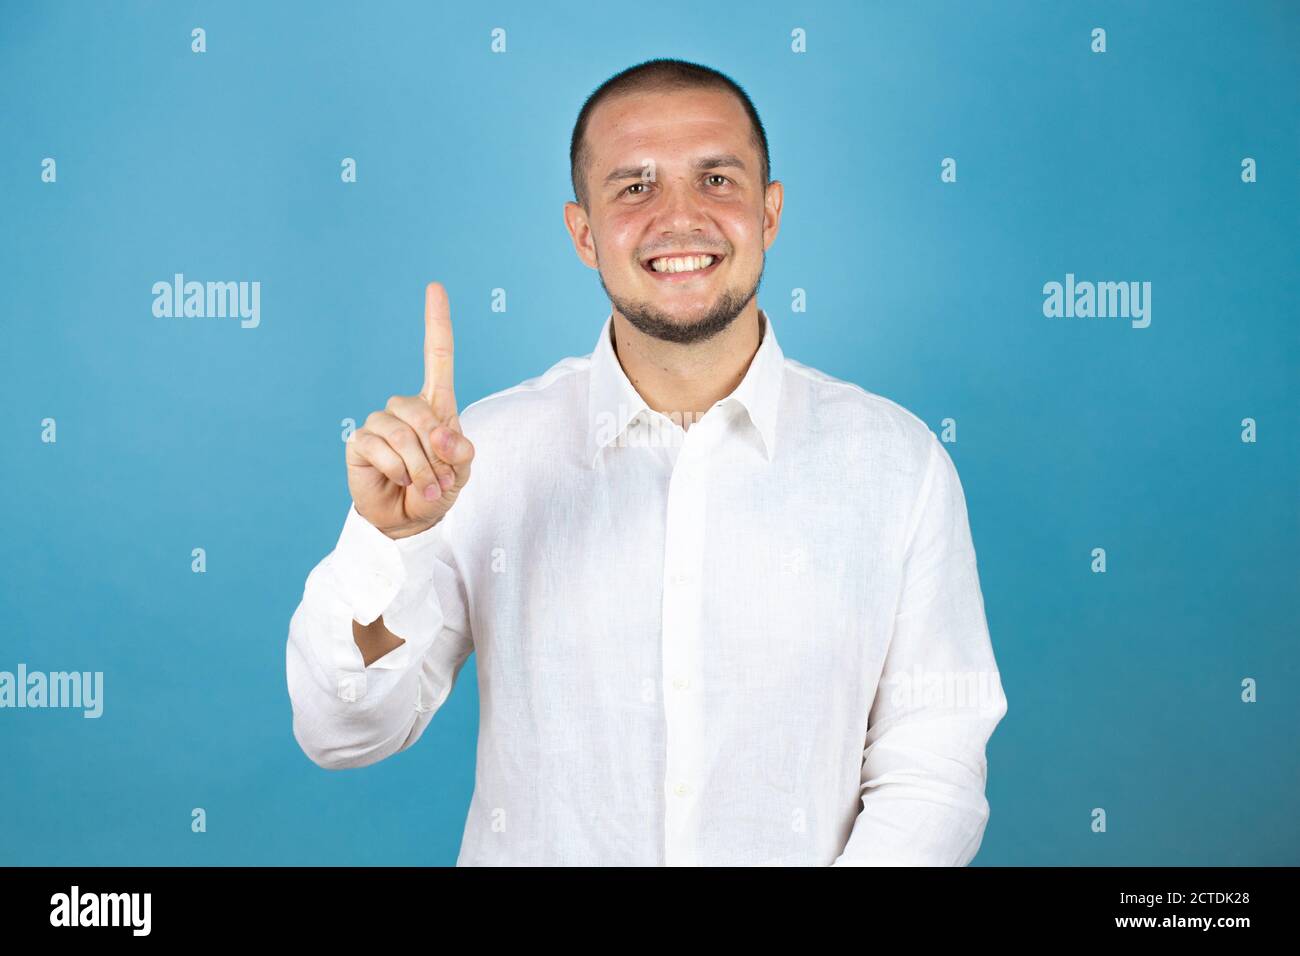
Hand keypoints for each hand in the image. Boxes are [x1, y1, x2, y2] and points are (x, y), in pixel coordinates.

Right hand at [345, 282, 474, 538]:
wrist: (408, 520)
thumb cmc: (437, 490)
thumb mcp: (460, 473)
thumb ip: (460, 453)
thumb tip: (445, 436)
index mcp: (436, 406)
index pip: (437, 357)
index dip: (436, 323)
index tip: (435, 287)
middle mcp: (405, 408)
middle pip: (419, 409)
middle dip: (435, 451)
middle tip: (442, 481)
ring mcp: (380, 423)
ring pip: (400, 432)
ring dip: (420, 466)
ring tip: (426, 487)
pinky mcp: (359, 442)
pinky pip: (379, 447)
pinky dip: (397, 470)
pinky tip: (399, 481)